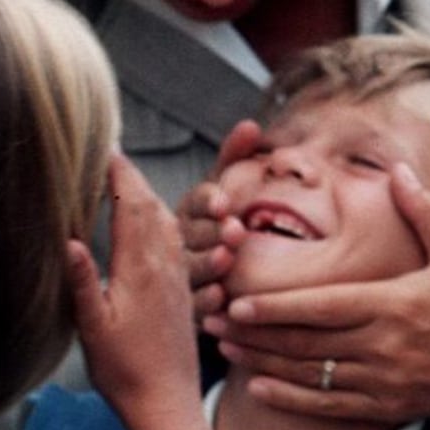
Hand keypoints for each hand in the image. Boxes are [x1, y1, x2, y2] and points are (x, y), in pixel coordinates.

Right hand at [68, 153, 218, 429]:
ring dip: (148, 197)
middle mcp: (165, 266)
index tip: (104, 148)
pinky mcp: (183, 293)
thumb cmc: (124, 371)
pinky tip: (151, 226)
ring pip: (167, 223)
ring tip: (126, 182)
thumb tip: (67, 238)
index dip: (119, 172)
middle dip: (132, 177)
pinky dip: (160, 222)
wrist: (167, 405)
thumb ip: (81, 281)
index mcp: (141, 268)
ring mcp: (178, 279)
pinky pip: (175, 244)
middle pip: (152, 205)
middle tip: (111, 156)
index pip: (131, 203)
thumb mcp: (92, 327)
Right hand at [176, 120, 260, 319]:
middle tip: (234, 230)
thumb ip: (234, 158)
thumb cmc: (212, 226)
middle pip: (192, 233)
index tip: (225, 202)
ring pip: (191, 267)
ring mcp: (179, 273)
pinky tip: (219, 296)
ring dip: (208, 262)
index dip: (209, 200)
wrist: (188, 293)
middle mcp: (178, 240)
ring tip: (226, 259)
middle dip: (211, 230)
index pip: (195, 200)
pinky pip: (193, 304)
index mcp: (187, 211)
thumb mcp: (223, 190)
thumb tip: (251, 124)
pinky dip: (205, 300)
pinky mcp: (184, 305)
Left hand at [205, 164, 429, 424]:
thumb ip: (423, 210)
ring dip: (262, 363)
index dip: (278, 307)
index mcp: (395, 305)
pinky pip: (328, 406)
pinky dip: (290, 399)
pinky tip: (257, 388)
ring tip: (223, 347)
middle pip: (305, 342)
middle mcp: (383, 346)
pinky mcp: (385, 407)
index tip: (238, 301)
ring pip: (309, 375)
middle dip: (254, 332)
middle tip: (210, 319)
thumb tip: (398, 167)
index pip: (323, 307)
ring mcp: (382, 381)